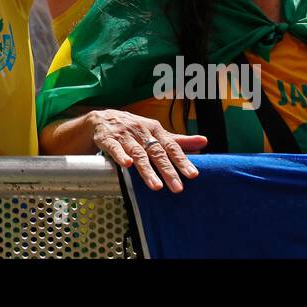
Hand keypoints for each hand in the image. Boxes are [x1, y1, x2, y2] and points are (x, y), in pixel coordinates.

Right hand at [88, 109, 206, 192]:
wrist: (102, 119)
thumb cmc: (134, 128)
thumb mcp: (156, 131)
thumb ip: (179, 140)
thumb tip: (204, 142)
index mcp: (155, 130)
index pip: (171, 146)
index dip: (182, 160)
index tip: (192, 175)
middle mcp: (141, 131)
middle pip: (156, 152)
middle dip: (167, 170)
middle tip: (177, 188)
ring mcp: (125, 135)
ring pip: (138, 153)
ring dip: (147, 169)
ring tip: (156, 186)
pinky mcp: (108, 139)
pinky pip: (115, 148)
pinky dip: (121, 156)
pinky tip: (127, 165)